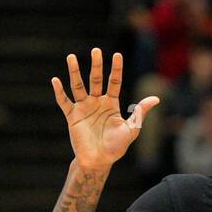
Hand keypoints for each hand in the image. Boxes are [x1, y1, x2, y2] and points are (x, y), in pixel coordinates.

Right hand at [52, 49, 159, 170]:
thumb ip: (140, 113)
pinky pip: (64, 101)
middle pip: (96, 80)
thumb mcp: (131, 130)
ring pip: (78, 86)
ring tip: (71, 57)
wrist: (99, 161)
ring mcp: (83, 108)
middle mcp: (96, 102)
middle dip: (96, 66)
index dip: (116, 69)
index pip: (114, 82)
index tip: (117, 55)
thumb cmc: (116, 147)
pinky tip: (55, 80)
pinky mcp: (72, 116)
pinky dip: (59, 92)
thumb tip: (156, 98)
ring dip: (74, 72)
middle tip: (96, 50)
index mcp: (111, 104)